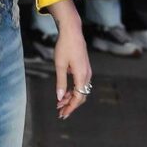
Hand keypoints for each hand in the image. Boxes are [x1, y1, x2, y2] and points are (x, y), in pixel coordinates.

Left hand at [47, 0, 91, 119]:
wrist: (72, 31)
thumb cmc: (65, 46)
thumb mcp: (59, 65)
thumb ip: (60, 82)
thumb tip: (60, 98)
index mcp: (82, 75)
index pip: (78, 97)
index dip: (70, 107)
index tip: (62, 114)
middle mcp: (87, 75)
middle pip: (81, 96)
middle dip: (71, 105)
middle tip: (60, 112)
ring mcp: (87, 71)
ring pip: (81, 90)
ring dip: (71, 98)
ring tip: (60, 103)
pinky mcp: (84, 68)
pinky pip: (81, 84)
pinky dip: (73, 90)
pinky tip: (65, 93)